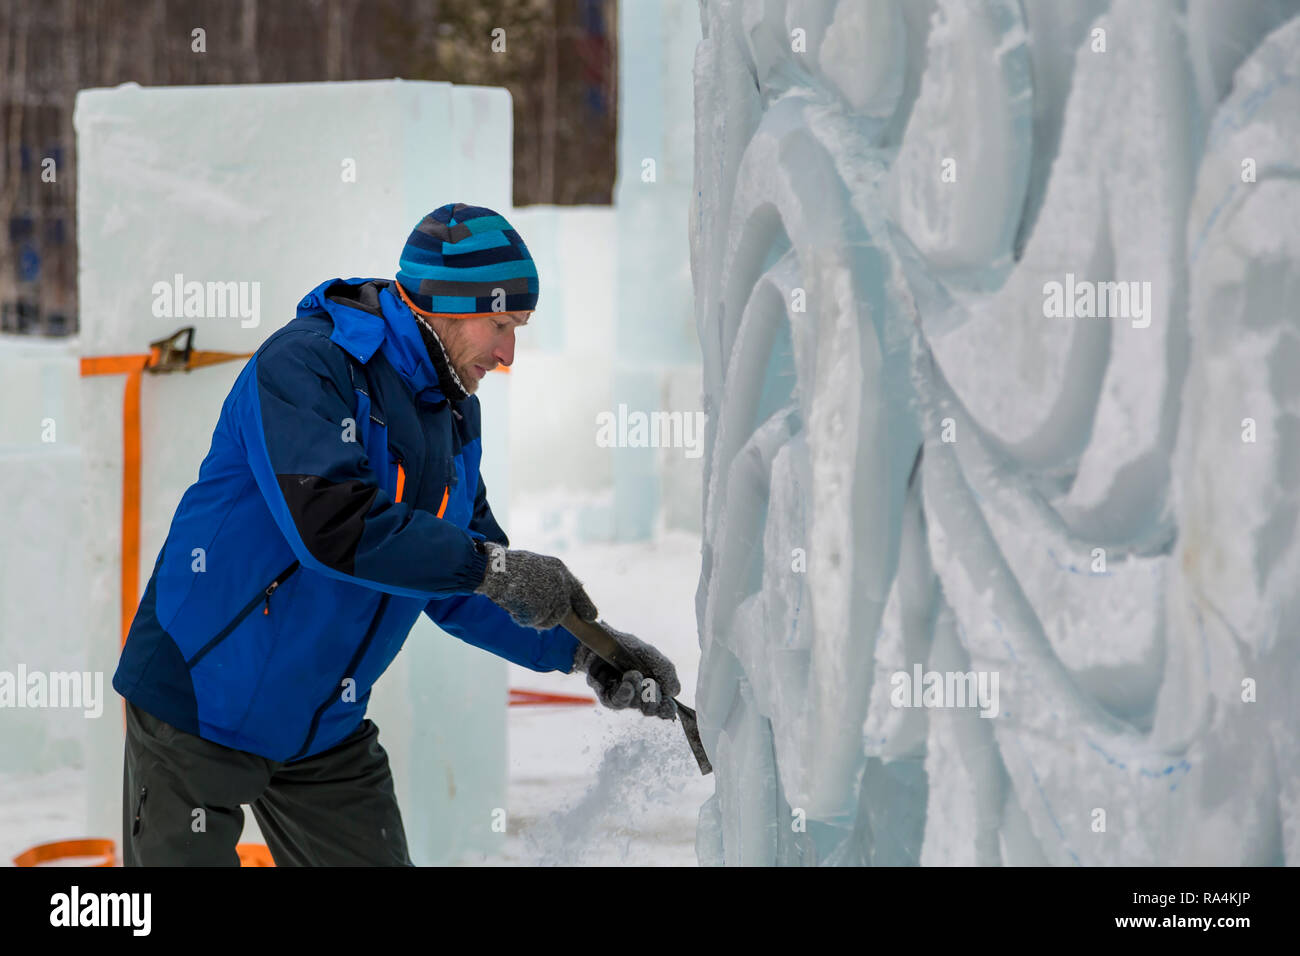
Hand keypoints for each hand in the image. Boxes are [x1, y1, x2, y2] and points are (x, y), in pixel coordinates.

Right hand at [474, 544, 597, 629]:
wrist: (493, 568)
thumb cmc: (508, 566)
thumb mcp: (535, 566)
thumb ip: (549, 580)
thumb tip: (561, 600)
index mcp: (559, 568)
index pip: (578, 591)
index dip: (584, 605)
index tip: (592, 617)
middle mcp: (560, 583)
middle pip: (562, 612)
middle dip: (549, 615)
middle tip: (531, 607)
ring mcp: (552, 596)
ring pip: (547, 620)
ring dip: (532, 616)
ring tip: (517, 600)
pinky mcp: (541, 609)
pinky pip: (531, 621)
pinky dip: (520, 617)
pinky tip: (513, 603)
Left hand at [572, 622, 679, 719]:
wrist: (602, 641)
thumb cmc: (627, 648)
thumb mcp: (650, 654)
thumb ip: (665, 669)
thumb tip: (675, 691)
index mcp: (653, 688)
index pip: (664, 707)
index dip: (667, 708)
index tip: (669, 704)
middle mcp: (639, 696)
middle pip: (651, 709)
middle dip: (654, 701)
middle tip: (652, 686)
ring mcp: (623, 697)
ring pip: (635, 704)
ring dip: (638, 691)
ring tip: (634, 674)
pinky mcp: (607, 696)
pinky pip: (617, 701)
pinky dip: (624, 693)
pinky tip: (627, 684)